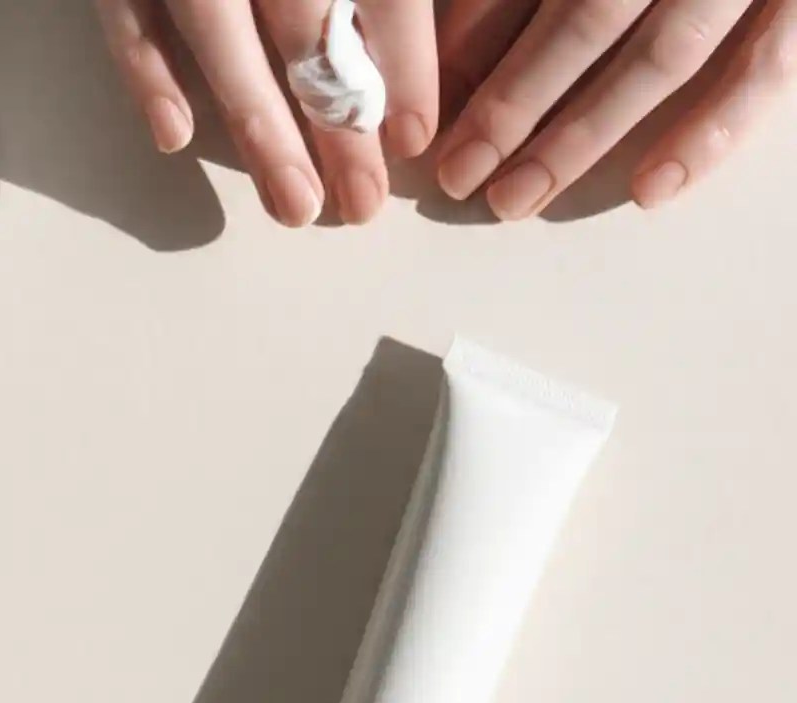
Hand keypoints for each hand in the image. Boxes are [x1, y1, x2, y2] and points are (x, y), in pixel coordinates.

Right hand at [95, 0, 439, 226]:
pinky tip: (174, 137)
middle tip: (362, 205)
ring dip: (258, 122)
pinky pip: (123, 11)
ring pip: (216, 27)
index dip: (405, 61)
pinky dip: (145, 72)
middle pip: (303, 16)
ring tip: (294, 205)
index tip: (414, 139)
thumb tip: (407, 54)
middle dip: (338, 121)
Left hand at [436, 0, 795, 219]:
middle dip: (512, 104)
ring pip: (661, 56)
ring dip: (581, 136)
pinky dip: (709, 134)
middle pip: (587, 17)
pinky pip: (766, 72)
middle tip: (454, 175)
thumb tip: (445, 55)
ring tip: (512, 200)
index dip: (473, 44)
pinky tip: (648, 190)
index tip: (426, 109)